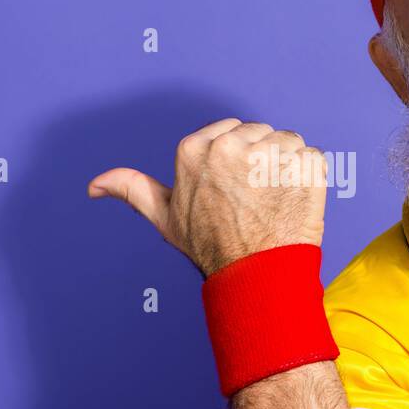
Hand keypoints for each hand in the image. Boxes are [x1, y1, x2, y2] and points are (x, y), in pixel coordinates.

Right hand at [88, 118, 328, 276]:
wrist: (255, 277)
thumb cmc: (210, 247)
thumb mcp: (165, 217)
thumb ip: (132, 190)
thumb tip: (94, 185)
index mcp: (195, 148)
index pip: (231, 131)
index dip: (237, 160)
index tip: (234, 188)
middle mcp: (230, 144)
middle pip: (260, 133)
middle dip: (261, 160)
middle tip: (254, 199)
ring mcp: (270, 154)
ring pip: (287, 143)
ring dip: (286, 168)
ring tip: (273, 201)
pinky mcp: (304, 165)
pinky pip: (313, 157)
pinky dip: (310, 178)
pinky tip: (294, 202)